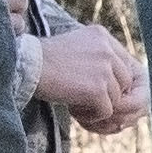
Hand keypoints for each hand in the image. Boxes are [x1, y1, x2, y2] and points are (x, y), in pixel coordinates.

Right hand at [29, 22, 147, 124]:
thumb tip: (124, 86)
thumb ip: (99, 59)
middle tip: (87, 102)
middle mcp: (107, 49)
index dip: (117, 83)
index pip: (126, 64)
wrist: (26, 66)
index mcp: (102, 36)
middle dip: (110, 97)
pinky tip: (72, 109)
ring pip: (117, 100)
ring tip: (74, 102)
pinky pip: (106, 112)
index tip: (102, 92)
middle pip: (125, 83)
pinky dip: (91, 116)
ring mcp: (104, 69)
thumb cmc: (44, 61)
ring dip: (98, 107)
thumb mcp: (76, 49)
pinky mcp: (97, 88)